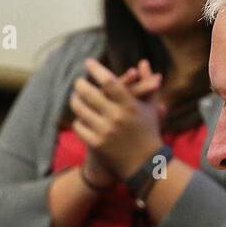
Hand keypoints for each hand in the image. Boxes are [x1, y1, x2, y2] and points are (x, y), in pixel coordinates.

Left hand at [70, 57, 164, 175]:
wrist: (144, 164)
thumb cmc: (148, 132)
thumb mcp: (150, 107)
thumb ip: (147, 83)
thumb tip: (143, 62)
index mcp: (130, 105)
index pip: (109, 81)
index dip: (96, 69)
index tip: (88, 62)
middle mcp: (116, 117)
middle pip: (89, 93)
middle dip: (80, 84)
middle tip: (79, 82)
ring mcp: (104, 131)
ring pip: (80, 109)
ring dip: (75, 101)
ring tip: (75, 97)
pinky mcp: (96, 144)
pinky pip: (79, 126)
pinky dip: (78, 120)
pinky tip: (80, 117)